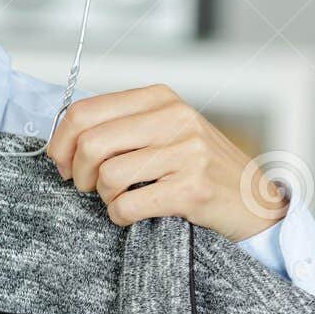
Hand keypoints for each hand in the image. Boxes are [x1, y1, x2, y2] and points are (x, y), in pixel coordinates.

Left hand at [42, 84, 288, 242]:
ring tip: (117, 199)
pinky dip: (120, 215)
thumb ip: (122, 126)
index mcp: (160, 98)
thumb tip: (64, 140)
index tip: (60, 162)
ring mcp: (187, 152)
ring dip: (103, 196)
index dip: (61, 141)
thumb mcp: (165, 131)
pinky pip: (128, 205)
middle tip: (85, 186)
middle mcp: (175, 118)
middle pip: (91, 142)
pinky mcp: (193, 188)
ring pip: (108, 175)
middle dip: (77, 172)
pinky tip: (132, 214)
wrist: (255, 201)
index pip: (85, 111)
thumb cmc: (200, 167)